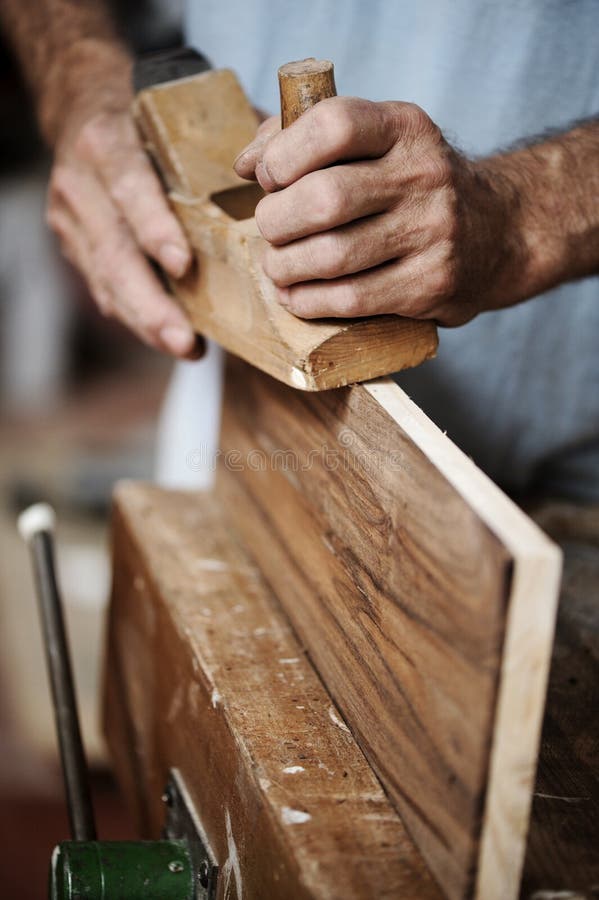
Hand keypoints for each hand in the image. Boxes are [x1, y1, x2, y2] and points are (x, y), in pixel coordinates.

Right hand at [46, 52, 200, 357]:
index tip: (183, 266)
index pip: (130, 188)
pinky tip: (169, 337)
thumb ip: (228, 139)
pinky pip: (104, 288)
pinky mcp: (73, 243)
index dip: (154, 228)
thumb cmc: (146, 110)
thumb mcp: (178, 107)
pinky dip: (137, 316)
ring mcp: (70, 218)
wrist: (81, 101)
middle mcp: (79, 183)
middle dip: (150, 303)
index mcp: (107, 143)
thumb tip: (287, 173)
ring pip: (105, 280)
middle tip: (184, 340)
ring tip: (186, 349)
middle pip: (112, 253)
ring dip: (147, 321)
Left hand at [234, 98, 521, 325]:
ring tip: (276, 265)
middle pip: (324, 199)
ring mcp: (433, 233)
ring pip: (333, 256)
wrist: (496, 233)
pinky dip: (308, 301)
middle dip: (276, 220)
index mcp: (405, 127)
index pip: (334, 124)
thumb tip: (246, 164)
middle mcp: (425, 176)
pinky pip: (351, 299)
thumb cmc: (410, 186)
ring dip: (285, 266)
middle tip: (269, 229)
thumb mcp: (376, 143)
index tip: (267, 177)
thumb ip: (307, 137)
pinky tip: (295, 296)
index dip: (283, 153)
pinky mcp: (430, 285)